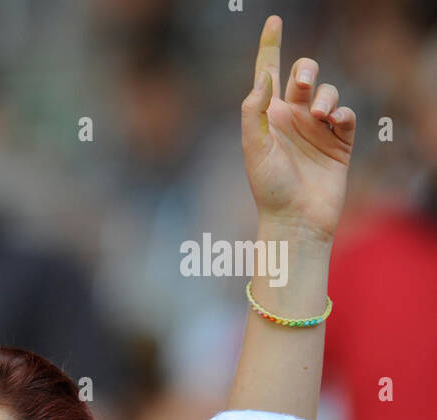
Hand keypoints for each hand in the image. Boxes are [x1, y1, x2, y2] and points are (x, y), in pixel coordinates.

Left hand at [240, 15, 354, 242]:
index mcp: (267, 116)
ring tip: (319, 116)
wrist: (296, 219)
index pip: (267, 72)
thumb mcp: (254, 147)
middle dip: (307, 69)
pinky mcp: (339, 142)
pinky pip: (347, 114)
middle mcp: (292, 117)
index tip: (275, 19)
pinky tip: (335, 123)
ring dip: (326, 96)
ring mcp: (317, 128)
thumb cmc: (268, 187)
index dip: (271, 45)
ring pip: (328, 91)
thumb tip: (264, 77)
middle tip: (305, 82)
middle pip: (304, 74)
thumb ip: (254, 110)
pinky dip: (343, 113)